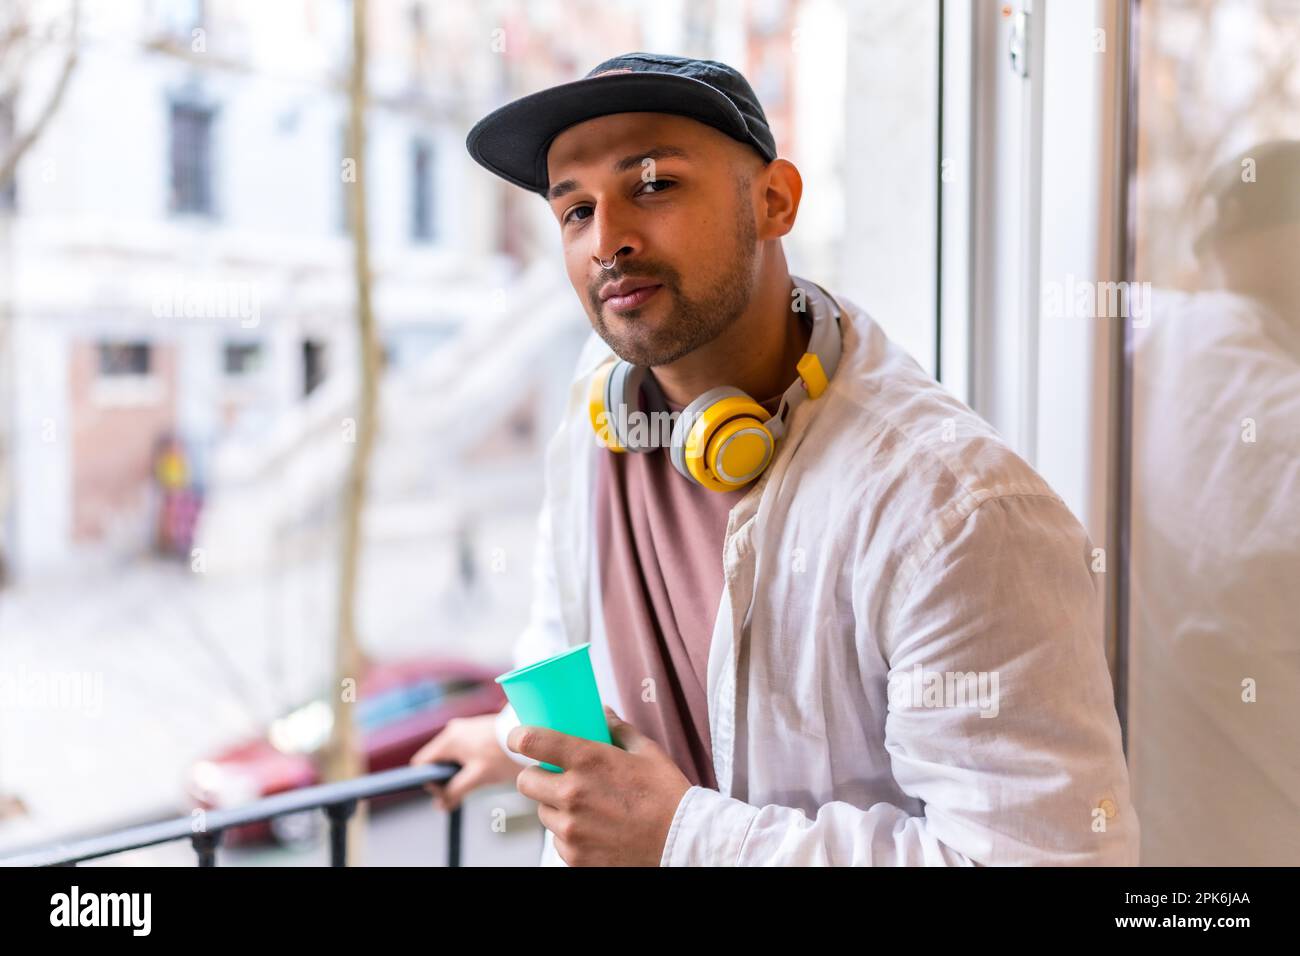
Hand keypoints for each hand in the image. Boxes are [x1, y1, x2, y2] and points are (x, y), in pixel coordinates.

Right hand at [410, 714, 519, 810]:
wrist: (532, 733)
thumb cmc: (503, 754)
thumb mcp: (477, 777)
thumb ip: (455, 791)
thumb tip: (440, 805)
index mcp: (448, 740)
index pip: (422, 764)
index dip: (429, 783)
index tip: (446, 793)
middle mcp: (452, 731)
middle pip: (435, 762)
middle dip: (445, 779)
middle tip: (464, 789)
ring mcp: (464, 730)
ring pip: (450, 758)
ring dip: (457, 773)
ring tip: (477, 779)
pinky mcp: (475, 733)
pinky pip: (461, 753)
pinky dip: (466, 765)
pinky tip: (482, 770)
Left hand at [507, 705, 691, 865]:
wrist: (684, 843)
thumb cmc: (668, 795)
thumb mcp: (646, 752)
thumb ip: (617, 729)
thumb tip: (601, 714)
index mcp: (587, 760)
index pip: (532, 742)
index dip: (519, 738)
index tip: (519, 739)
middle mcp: (572, 794)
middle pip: (525, 782)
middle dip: (536, 777)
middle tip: (553, 777)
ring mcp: (571, 829)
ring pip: (542, 812)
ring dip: (554, 806)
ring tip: (582, 806)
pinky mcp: (574, 857)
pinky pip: (557, 840)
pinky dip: (568, 833)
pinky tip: (593, 828)